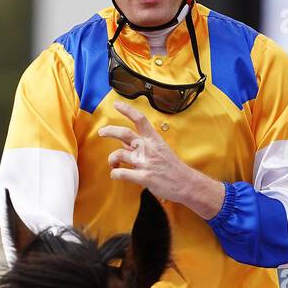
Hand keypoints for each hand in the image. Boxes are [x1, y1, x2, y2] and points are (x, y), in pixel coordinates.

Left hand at [98, 101, 224, 218]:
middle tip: (102, 131)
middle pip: (124, 134)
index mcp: (154, 139)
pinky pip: (121, 173)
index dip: (127, 110)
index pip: (139, 119)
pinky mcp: (143, 177)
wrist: (185, 183)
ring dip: (112, 160)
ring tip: (113, 164)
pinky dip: (115, 174)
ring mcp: (144, 162)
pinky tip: (116, 174)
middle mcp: (148, 148)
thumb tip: (125, 142)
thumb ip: (142, 145)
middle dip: (109, 131)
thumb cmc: (172, 167)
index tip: (117, 104)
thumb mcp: (160, 149)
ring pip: (118, 155)